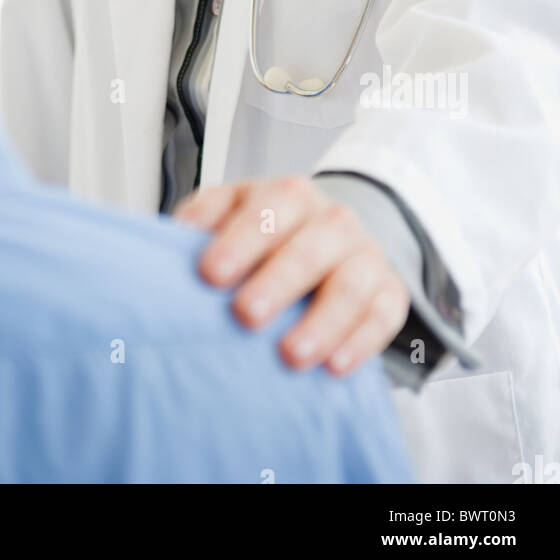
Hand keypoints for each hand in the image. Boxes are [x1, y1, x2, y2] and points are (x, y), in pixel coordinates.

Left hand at [173, 176, 409, 375]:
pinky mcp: (389, 292)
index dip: (239, 241)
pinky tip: (334, 366)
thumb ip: (201, 219)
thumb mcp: (230, 212)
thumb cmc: (266, 232)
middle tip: (246, 315)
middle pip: (311, 245)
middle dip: (278, 281)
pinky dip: (361, 342)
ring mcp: (364, 254)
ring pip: (351, 283)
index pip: (266, 209)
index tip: (209, 273)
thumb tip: (170, 239)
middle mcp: (330, 219)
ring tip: (291, 355)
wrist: (326, 236)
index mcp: (287, 194)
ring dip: (323, 320)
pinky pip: (383, 315)